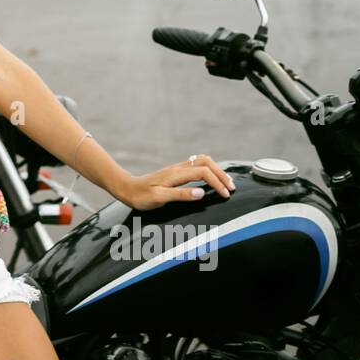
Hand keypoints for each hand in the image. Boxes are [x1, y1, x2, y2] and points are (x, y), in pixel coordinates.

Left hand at [112, 154, 234, 210]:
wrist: (128, 189)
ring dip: (217, 170)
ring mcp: (178, 169)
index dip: (217, 182)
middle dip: (222, 174)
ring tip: (226, 183)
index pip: (204, 172)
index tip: (226, 195)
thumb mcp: (159, 198)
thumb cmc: (141, 196)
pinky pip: (197, 165)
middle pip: (207, 162)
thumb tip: (201, 193)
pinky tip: (212, 180)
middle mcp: (178, 168)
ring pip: (203, 161)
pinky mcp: (177, 172)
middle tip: (232, 188)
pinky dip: (210, 170)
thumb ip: (180, 195)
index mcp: (176, 174)